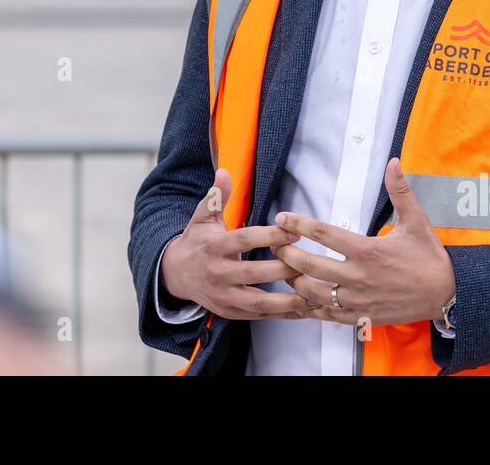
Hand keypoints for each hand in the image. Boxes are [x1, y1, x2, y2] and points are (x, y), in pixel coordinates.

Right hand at [160, 169, 311, 320]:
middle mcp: (218, 273)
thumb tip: (224, 171)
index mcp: (214, 246)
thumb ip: (217, 196)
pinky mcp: (229, 312)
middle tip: (310, 262)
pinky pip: (259, 317)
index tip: (295, 231)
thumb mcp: (202, 217)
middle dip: (284, 269)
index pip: (245, 240)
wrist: (175, 274)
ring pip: (258, 302)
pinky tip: (304, 310)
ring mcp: (223, 296)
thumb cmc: (197, 241)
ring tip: (314, 294)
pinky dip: (282, 315)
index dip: (270, 236)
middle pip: (254, 273)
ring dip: (287, 300)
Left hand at [273, 158, 454, 326]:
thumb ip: (400, 191)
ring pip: (314, 294)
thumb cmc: (429, 256)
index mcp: (368, 250)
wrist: (446, 294)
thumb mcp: (416, 221)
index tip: (282, 218)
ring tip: (285, 271)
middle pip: (310, 266)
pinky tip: (300, 299)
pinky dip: (311, 308)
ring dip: (295, 282)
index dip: (299, 224)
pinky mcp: (361, 317)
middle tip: (274, 245)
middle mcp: (359, 277)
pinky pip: (328, 315)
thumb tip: (394, 162)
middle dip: (287, 255)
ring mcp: (359, 300)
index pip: (325, 234)